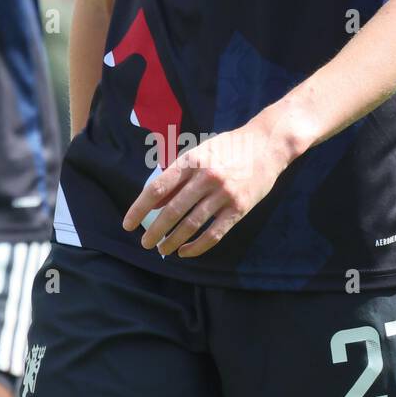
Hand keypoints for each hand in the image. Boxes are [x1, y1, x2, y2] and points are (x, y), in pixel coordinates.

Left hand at [122, 125, 291, 257]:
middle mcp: (205, 177)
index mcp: (190, 161)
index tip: (128, 223)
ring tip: (163, 250)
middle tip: (145, 243)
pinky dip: (197, 246)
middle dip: (155, 230)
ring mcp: (223, 194)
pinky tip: (185, 252)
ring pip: (192, 224)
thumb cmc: (227, 147)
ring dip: (174, 241)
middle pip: (173, 210)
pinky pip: (215, 233)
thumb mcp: (198, 153)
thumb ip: (177, 176)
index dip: (139, 208)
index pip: (158, 188)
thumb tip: (156, 203)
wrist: (267, 145)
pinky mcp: (240, 208)